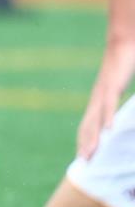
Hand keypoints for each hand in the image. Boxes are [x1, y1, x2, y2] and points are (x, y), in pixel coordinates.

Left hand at [79, 44, 134, 159]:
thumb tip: (119, 119)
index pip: (88, 124)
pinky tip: (108, 130)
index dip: (85, 139)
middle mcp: (97, 98)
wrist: (123, 44)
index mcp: (99, 100)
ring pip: (96, 118)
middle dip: (85, 143)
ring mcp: (103, 93)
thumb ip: (116, 100)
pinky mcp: (112, 85)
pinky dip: (108, 117)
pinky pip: (109, 104)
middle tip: (83, 162)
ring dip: (93, 137)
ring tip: (91, 153)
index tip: (84, 155)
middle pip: (88, 125)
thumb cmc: (123, 66)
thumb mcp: (119, 87)